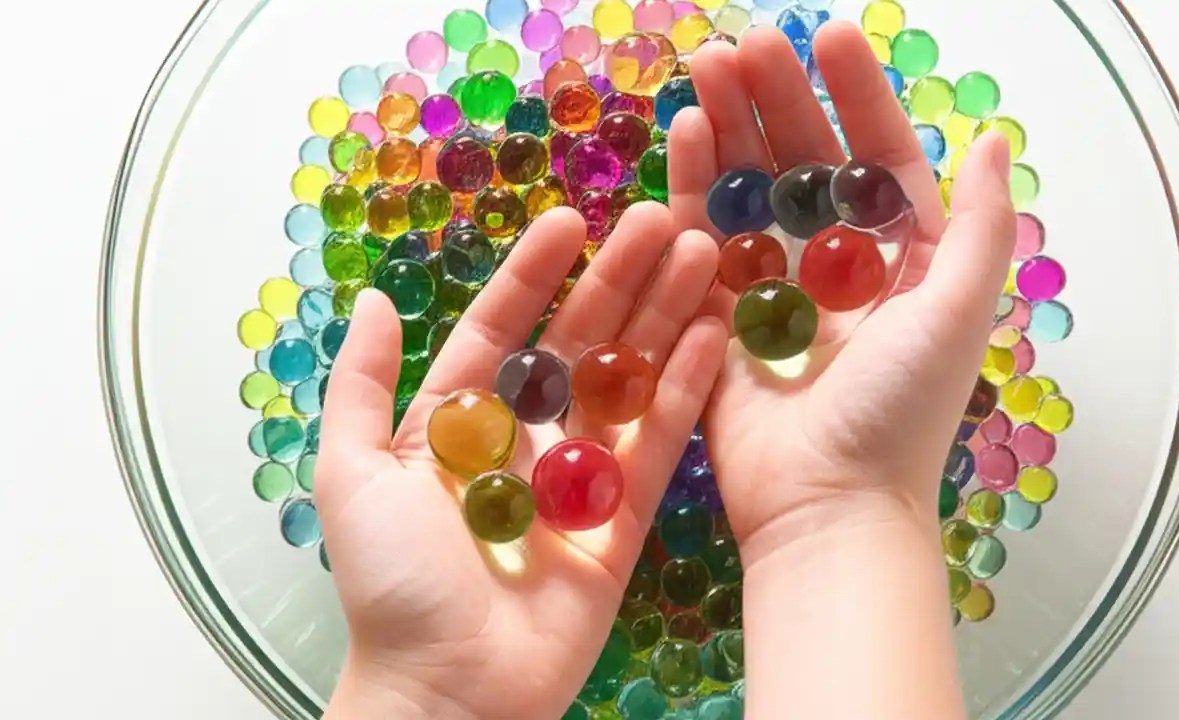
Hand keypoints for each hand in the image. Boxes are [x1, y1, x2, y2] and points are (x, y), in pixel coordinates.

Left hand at [314, 205, 726, 718]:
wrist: (449, 690)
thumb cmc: (391, 586)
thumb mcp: (351, 472)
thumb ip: (361, 383)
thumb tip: (369, 296)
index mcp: (458, 420)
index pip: (501, 328)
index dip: (534, 273)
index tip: (568, 219)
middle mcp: (523, 437)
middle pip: (577, 343)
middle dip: (618, 280)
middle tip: (660, 219)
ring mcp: (578, 475)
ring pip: (625, 379)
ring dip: (663, 317)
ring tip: (700, 255)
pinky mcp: (624, 516)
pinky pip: (658, 441)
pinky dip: (685, 387)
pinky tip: (712, 332)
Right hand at [668, 23, 1014, 559]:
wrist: (827, 507)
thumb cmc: (900, 415)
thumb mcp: (956, 312)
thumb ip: (978, 223)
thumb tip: (994, 135)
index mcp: (900, 262)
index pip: (877, 159)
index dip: (857, 96)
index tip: (831, 35)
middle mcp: (837, 269)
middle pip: (805, 165)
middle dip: (778, 100)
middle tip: (748, 43)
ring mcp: (775, 291)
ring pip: (750, 192)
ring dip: (730, 129)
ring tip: (707, 68)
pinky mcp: (719, 318)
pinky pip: (704, 242)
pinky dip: (693, 188)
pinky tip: (683, 135)